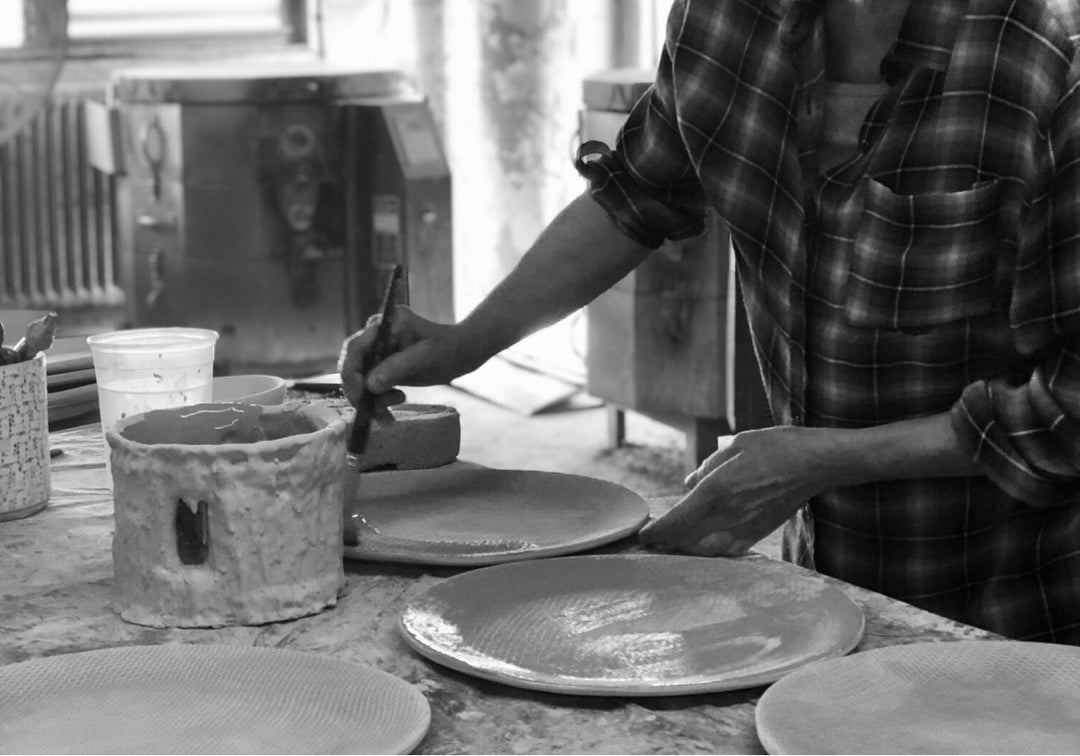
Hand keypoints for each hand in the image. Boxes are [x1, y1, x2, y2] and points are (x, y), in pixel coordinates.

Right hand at [338, 306, 480, 411]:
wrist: (461, 353)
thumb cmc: (447, 347)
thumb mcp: (425, 356)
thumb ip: (397, 368)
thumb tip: (370, 385)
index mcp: (384, 325)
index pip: (356, 348)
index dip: (352, 372)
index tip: (360, 393)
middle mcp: (375, 338)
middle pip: (353, 366)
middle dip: (358, 392)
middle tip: (371, 412)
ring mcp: (378, 355)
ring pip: (360, 382)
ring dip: (370, 402)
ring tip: (388, 415)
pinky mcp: (383, 370)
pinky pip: (371, 390)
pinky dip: (377, 405)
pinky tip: (388, 417)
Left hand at [637, 426, 831, 556]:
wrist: (816, 464)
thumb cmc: (776, 448)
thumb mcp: (735, 446)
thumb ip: (708, 467)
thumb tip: (689, 482)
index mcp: (717, 491)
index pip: (677, 522)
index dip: (655, 533)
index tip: (642, 536)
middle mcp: (728, 516)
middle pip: (686, 543)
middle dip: (665, 545)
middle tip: (649, 543)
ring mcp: (745, 529)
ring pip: (705, 552)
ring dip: (685, 550)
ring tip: (670, 545)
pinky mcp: (758, 534)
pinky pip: (726, 551)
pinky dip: (708, 550)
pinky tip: (701, 545)